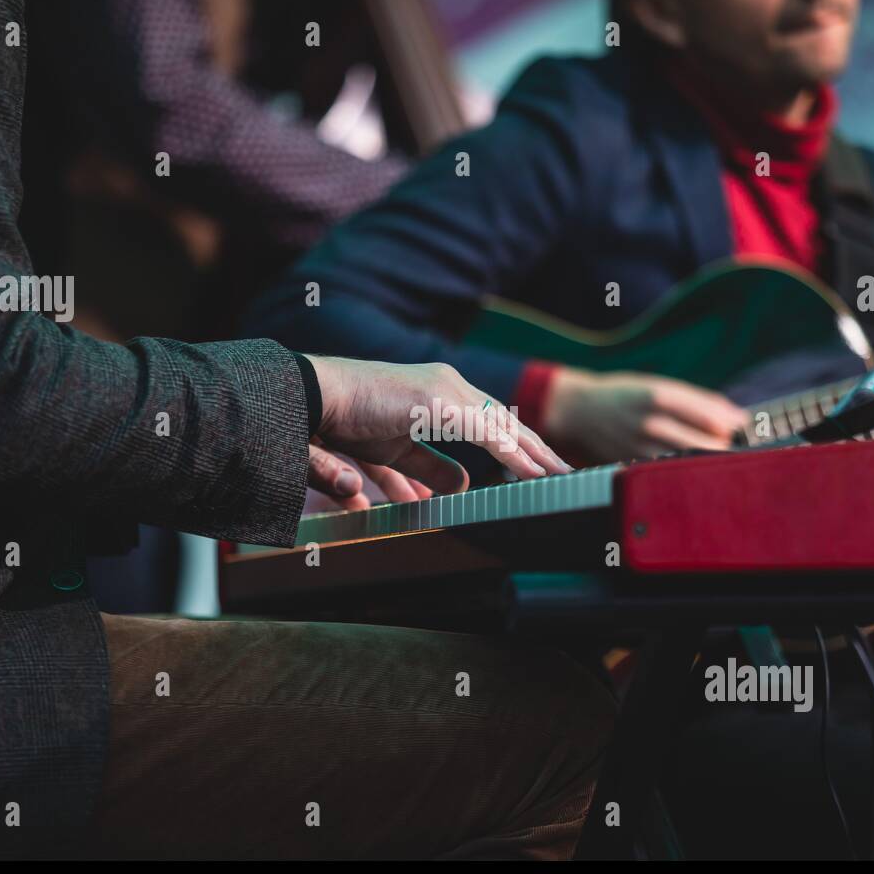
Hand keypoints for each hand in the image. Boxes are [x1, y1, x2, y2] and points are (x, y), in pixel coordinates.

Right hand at [303, 357, 570, 509]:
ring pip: (504, 427)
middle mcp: (446, 388)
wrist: (311, 400)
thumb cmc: (342, 423)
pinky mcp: (441, 405)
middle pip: (503, 421)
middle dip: (534, 449)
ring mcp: (446, 392)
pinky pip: (490, 436)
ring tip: (559, 475)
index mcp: (436, 397)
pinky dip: (515, 456)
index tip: (536, 466)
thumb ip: (427, 470)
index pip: (485, 422)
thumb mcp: (393, 454)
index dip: (513, 445)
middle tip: (562, 471)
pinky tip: (534, 473)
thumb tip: (461, 486)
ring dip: (534, 453)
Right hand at [542, 367, 748, 462]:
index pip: (713, 418)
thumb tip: (740, 419)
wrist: (578, 412)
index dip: (732, 426)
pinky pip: (669, 475)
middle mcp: (650, 423)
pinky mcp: (633, 468)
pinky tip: (682, 466)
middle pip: (706, 446)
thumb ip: (700, 402)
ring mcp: (640, 448)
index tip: (738, 427)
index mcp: (659, 397)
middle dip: (722, 447)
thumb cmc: (625, 396)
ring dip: (704, 462)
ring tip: (702, 454)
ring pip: (690, 464)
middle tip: (722, 443)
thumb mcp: (660, 386)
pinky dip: (683, 472)